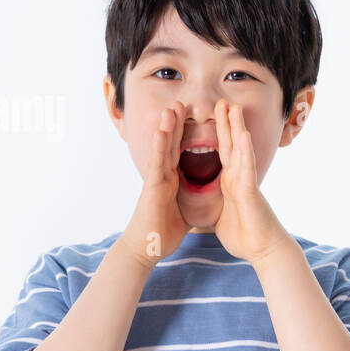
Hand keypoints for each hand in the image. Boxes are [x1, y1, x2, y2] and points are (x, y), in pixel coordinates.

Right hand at [117, 102, 189, 268]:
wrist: (148, 247)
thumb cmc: (163, 230)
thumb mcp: (184, 209)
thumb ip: (190, 197)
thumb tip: (202, 194)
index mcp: (171, 180)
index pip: (178, 152)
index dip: (183, 134)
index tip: (189, 116)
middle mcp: (163, 176)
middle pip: (170, 145)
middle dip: (175, 124)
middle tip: (179, 102)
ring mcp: (156, 180)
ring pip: (162, 149)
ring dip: (166, 127)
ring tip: (171, 107)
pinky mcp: (153, 188)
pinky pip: (157, 164)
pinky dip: (159, 146)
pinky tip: (161, 131)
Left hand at [213, 99, 290, 262]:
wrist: (264, 251)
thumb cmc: (246, 236)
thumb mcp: (223, 215)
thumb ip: (218, 202)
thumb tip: (209, 200)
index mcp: (231, 183)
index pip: (223, 153)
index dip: (219, 134)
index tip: (213, 115)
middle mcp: (239, 179)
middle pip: (232, 145)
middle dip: (227, 123)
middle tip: (223, 100)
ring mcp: (246, 183)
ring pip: (240, 151)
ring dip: (237, 128)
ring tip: (234, 107)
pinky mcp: (250, 193)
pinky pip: (246, 169)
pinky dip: (244, 152)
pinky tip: (243, 136)